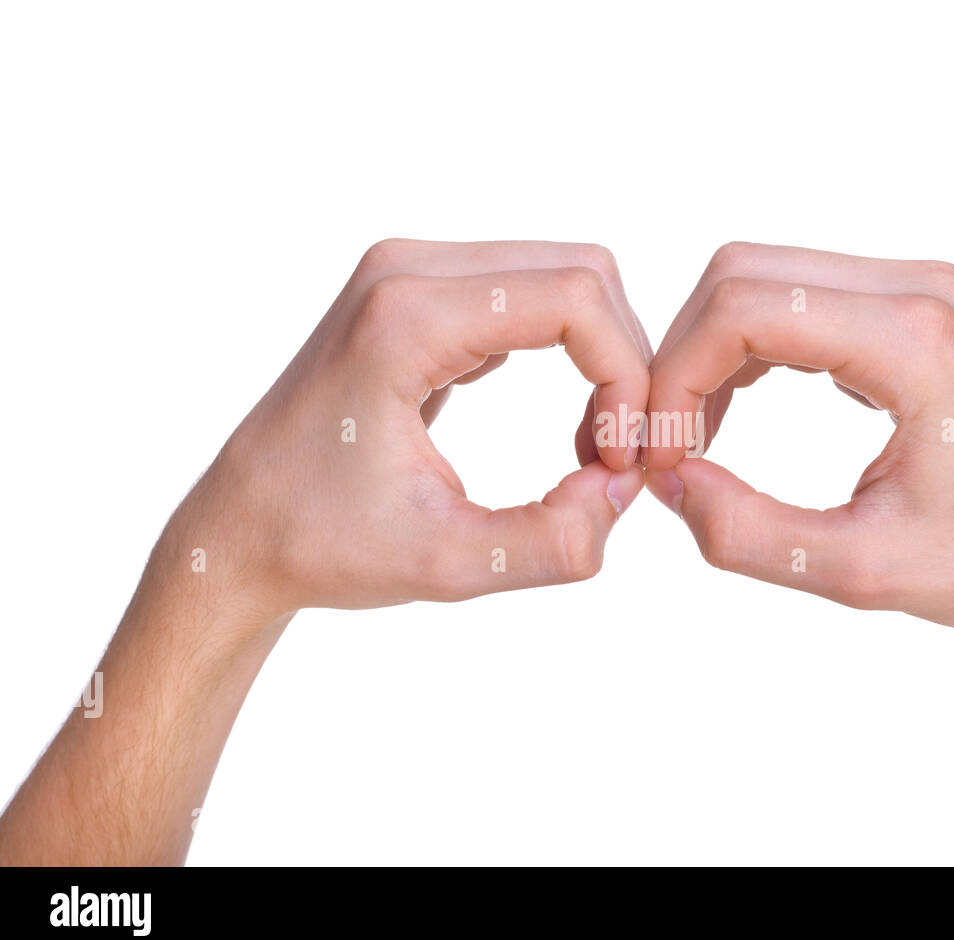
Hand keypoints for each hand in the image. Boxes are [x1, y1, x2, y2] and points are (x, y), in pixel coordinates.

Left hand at [0, 239, 650, 864]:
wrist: (238, 531)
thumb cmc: (321, 545)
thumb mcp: (447, 565)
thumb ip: (555, 541)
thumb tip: (627, 488)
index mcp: (404, 319)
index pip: (575, 296)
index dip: (626, 376)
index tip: (620, 459)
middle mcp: (405, 272)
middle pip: (581, 272)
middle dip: (624, 364)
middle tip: (620, 456)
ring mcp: (408, 275)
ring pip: (563, 278)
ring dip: (602, 360)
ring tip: (590, 450)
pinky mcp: (418, 295)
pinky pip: (530, 296)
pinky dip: (571, 355)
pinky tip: (569, 432)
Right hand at [643, 242, 953, 863]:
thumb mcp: (859, 569)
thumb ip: (744, 531)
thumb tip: (664, 483)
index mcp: (913, 338)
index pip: (742, 309)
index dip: (673, 379)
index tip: (658, 457)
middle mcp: (921, 291)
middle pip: (744, 274)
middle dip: (682, 356)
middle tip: (668, 446)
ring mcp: (925, 293)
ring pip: (769, 280)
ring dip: (713, 352)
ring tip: (699, 440)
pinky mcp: (921, 313)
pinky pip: (806, 301)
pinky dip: (755, 349)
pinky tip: (741, 415)